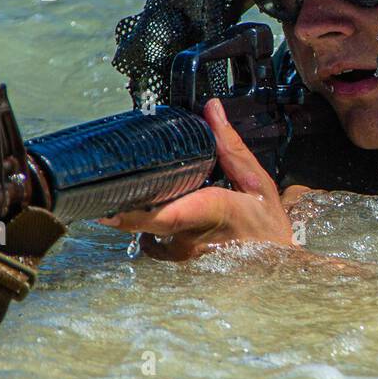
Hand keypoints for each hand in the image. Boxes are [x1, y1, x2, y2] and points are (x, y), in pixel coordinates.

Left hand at [98, 98, 307, 260]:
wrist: (278, 269)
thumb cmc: (269, 228)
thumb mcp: (257, 182)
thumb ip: (231, 146)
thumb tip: (212, 109)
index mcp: (210, 211)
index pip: (164, 216)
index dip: (131, 213)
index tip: (106, 207)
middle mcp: (191, 237)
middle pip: (143, 224)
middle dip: (119, 207)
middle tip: (98, 189)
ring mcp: (183, 254)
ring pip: (144, 233)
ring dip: (131, 217)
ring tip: (120, 198)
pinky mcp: (180, 263)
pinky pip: (153, 244)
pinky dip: (145, 230)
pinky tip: (145, 214)